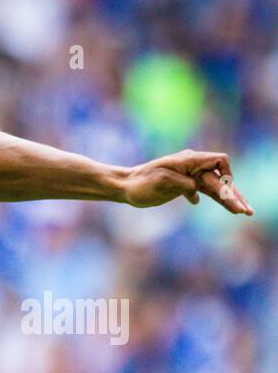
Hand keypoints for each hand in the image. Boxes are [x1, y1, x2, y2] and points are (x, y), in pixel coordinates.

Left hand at [122, 150, 253, 214]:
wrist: (126, 187)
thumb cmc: (140, 183)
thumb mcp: (161, 181)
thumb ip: (182, 184)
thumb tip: (197, 192)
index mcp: (189, 160)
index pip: (218, 161)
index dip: (226, 173)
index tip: (226, 189)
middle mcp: (193, 167)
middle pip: (220, 179)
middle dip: (234, 194)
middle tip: (246, 211)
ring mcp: (190, 177)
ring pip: (215, 187)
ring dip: (228, 199)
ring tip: (242, 212)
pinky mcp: (184, 187)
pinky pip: (205, 192)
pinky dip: (215, 199)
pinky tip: (223, 208)